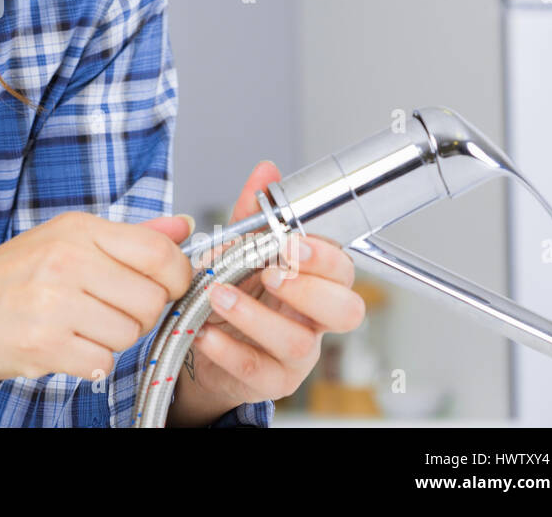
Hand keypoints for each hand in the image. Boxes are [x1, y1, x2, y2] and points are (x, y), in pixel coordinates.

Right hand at [0, 210, 196, 383]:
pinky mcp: (45, 343)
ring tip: (77, 326)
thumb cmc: (4, 280)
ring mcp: (54, 302)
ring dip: (112, 340)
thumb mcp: (63, 241)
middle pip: (151, 300)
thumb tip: (182, 228)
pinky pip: (103, 362)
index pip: (161, 253)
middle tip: (104, 311)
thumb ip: (128, 237)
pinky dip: (89, 362)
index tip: (164, 288)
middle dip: (138, 315)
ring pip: (130, 334)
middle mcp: (67, 259)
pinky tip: (62, 346)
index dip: (176, 278)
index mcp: (77, 229)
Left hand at [163, 161, 366, 425]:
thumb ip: (254, 213)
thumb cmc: (236, 293)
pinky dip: (229, 349)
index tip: (292, 243)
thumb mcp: (240, 250)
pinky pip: (259, 369)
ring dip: (256, 316)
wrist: (204, 344)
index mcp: (314, 282)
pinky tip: (206, 333)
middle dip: (310, 290)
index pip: (343, 270)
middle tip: (271, 273)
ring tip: (218, 296)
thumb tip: (266, 171)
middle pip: (346, 311)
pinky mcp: (270, 380)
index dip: (324, 258)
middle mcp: (314, 320)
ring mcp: (296, 355)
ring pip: (299, 342)